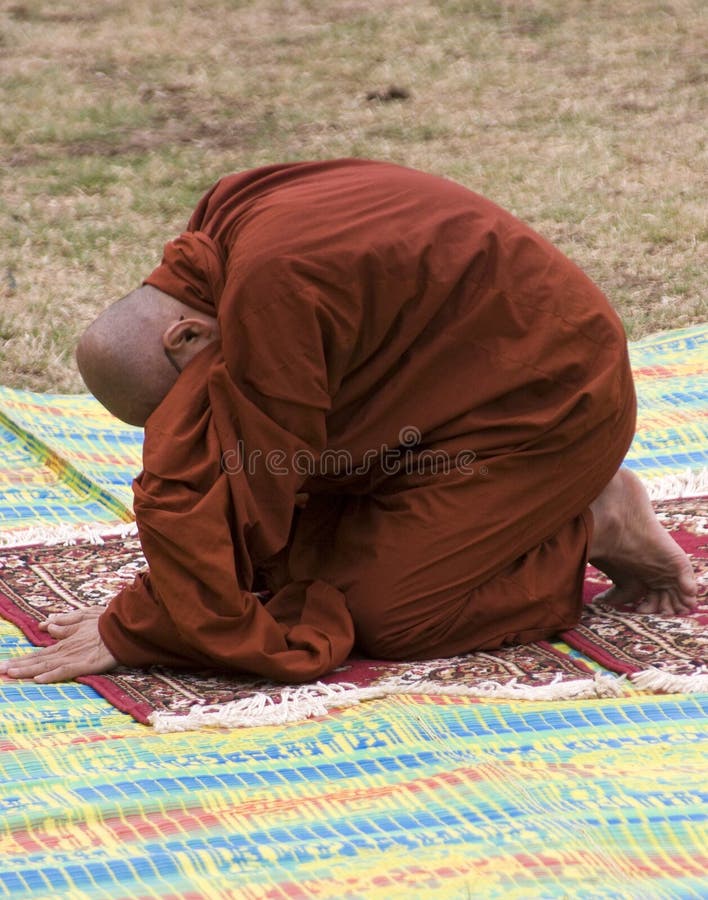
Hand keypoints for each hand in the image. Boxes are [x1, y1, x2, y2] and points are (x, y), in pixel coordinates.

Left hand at [0, 607, 117, 682]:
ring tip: (9, 675)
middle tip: (0, 671)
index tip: (6, 664)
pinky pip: (65, 671)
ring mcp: (73, 657)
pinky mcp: (84, 664)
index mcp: (65, 641)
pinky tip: (38, 680)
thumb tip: (47, 623)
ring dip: (27, 671)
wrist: (122, 626)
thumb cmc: (105, 621)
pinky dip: (51, 676)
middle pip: (37, 660)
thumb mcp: (83, 617)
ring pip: (46, 666)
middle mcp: (65, 650)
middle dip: (17, 666)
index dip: (22, 659)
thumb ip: (65, 622)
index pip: (39, 653)